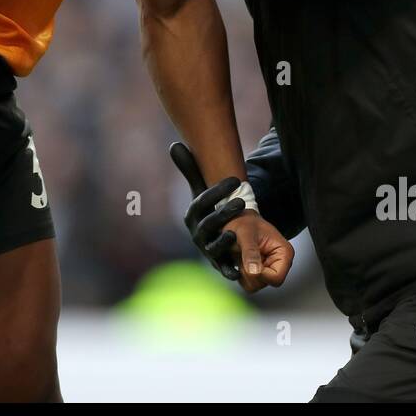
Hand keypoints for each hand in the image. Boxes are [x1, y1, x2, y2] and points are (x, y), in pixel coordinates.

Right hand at [172, 141, 293, 289]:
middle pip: (208, 224)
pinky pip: (222, 268)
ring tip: (236, 235)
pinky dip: (229, 270)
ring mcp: (207, 250)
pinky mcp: (218, 264)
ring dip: (224, 242)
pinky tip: (239, 271)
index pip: (202, 200)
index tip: (236, 179)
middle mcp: (197, 233)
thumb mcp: (200, 189)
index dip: (217, 190)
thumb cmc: (209, 209)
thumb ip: (190, 169)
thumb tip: (174, 144)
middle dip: (224, 213)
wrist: (214, 236)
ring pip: (214, 247)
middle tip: (241, 201)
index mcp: (192, 214)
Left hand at [228, 208, 293, 293]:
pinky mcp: (258, 273)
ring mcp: (269, 269)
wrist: (237, 219)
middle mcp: (279, 263)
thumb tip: (255, 271)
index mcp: (283, 253)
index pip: (277, 278)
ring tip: (242, 256)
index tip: (248, 263)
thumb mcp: (246, 233)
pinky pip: (248, 284)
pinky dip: (240, 274)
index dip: (261, 275)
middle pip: (265, 283)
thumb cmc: (244, 222)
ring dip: (244, 273)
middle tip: (243, 255)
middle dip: (250, 272)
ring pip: (255, 286)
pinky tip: (241, 260)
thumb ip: (250, 252)